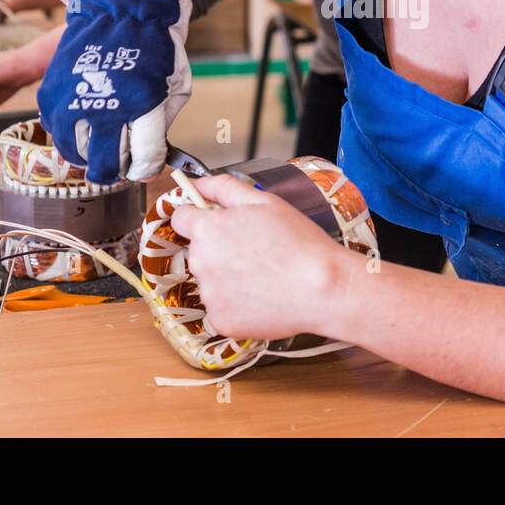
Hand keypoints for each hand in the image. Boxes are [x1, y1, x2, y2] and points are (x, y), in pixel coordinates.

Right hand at [36, 0, 192, 184]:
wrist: (119, 8)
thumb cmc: (153, 44)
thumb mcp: (175, 83)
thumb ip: (162, 121)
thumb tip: (146, 152)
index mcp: (143, 105)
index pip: (143, 159)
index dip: (144, 169)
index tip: (143, 168)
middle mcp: (105, 107)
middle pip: (103, 163)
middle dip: (112, 171)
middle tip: (115, 167)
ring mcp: (74, 101)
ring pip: (75, 152)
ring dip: (88, 156)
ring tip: (98, 147)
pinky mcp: (52, 93)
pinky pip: (55, 129)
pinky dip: (68, 133)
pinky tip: (82, 123)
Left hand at [169, 173, 355, 340]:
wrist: (323, 288)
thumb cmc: (299, 243)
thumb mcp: (264, 201)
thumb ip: (224, 187)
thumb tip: (198, 183)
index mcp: (207, 230)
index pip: (181, 218)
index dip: (199, 216)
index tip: (215, 221)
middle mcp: (200, 263)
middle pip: (198, 250)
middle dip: (219, 247)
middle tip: (256, 249)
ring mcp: (209, 296)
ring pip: (211, 280)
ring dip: (229, 276)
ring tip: (265, 274)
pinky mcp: (222, 321)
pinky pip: (222, 307)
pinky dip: (238, 303)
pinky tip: (263, 296)